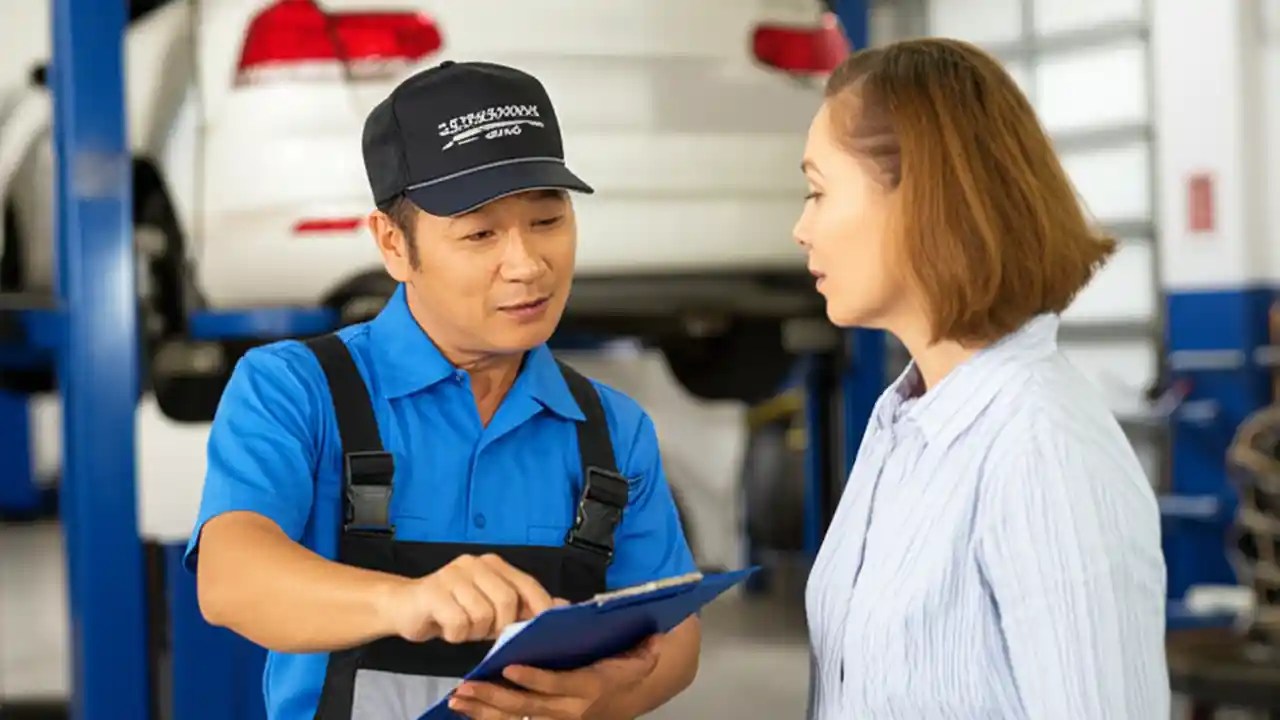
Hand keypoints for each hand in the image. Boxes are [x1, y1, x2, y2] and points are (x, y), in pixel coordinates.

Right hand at [381, 554, 555, 643]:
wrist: (404, 606)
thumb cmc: (453, 609)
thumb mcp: (492, 608)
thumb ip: (523, 607)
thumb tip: (564, 607)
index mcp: (494, 565)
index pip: (527, 584)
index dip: (539, 607)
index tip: (543, 629)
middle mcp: (475, 563)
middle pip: (507, 601)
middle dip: (501, 625)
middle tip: (485, 631)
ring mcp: (452, 575)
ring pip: (482, 615)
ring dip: (475, 632)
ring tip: (463, 626)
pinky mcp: (433, 592)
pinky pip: (458, 623)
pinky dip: (456, 635)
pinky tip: (447, 628)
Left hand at [447, 635, 662, 719]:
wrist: (627, 698)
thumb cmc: (625, 668)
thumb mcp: (640, 656)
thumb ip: (644, 647)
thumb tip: (654, 633)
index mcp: (588, 688)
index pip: (557, 686)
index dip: (534, 680)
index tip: (509, 667)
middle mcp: (569, 711)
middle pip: (527, 708)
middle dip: (494, 698)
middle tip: (466, 688)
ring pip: (515, 719)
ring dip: (483, 710)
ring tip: (457, 699)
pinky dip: (488, 717)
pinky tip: (466, 709)